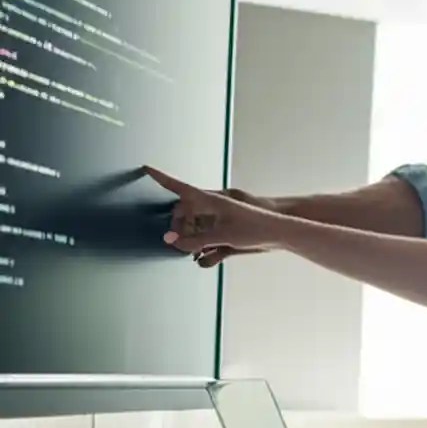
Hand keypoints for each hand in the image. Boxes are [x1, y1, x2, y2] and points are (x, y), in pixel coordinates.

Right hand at [144, 166, 284, 253]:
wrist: (280, 234)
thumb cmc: (255, 228)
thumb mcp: (222, 235)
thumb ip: (194, 239)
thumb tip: (169, 239)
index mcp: (211, 200)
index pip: (180, 188)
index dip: (162, 179)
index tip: (146, 168)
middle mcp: (213, 208)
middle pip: (184, 213)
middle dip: (178, 227)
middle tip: (177, 243)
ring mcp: (219, 220)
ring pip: (195, 228)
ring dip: (191, 241)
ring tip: (194, 254)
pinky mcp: (226, 232)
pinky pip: (207, 239)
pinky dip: (203, 249)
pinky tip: (206, 259)